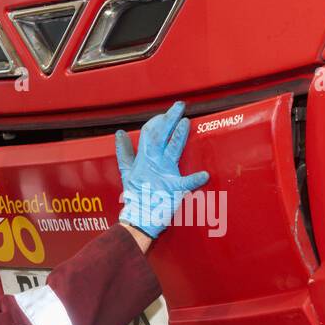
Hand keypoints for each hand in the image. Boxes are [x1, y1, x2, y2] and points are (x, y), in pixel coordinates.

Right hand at [115, 101, 209, 239]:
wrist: (139, 218)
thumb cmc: (136, 197)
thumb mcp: (126, 172)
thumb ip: (124, 152)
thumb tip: (120, 134)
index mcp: (143, 159)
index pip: (149, 133)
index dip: (158, 121)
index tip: (165, 113)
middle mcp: (153, 163)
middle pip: (161, 135)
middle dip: (170, 119)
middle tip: (179, 105)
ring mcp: (164, 174)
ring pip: (173, 149)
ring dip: (180, 135)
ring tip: (186, 122)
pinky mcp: (174, 189)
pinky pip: (186, 183)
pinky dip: (196, 179)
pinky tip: (205, 174)